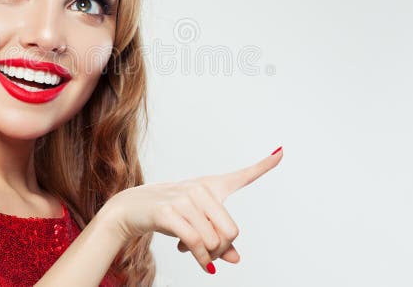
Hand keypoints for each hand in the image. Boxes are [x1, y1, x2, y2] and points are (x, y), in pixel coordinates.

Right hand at [101, 146, 282, 272]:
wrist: (130, 208)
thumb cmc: (167, 214)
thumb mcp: (195, 225)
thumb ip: (218, 240)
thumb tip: (236, 259)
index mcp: (210, 186)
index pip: (242, 176)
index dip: (264, 166)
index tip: (282, 152)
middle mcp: (201, 189)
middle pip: (231, 232)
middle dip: (220, 250)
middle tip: (205, 252)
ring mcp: (185, 199)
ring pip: (214, 241)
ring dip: (205, 255)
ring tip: (188, 248)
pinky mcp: (170, 213)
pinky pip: (197, 244)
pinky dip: (198, 259)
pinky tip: (187, 255)